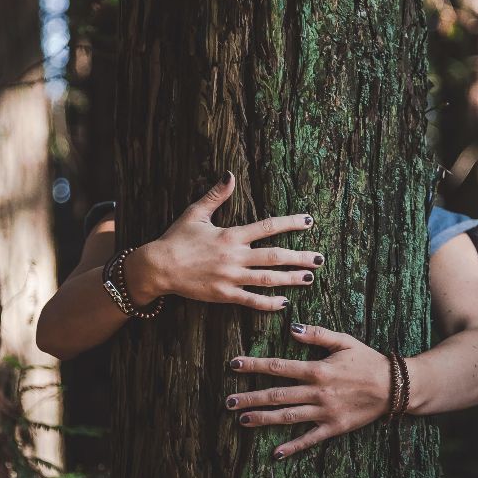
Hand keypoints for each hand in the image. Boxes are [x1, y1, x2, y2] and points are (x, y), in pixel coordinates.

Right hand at [125, 171, 323, 311]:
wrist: (158, 267)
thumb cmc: (176, 239)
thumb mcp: (195, 213)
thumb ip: (216, 195)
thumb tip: (231, 175)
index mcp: (231, 236)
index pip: (267, 227)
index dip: (290, 223)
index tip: (308, 221)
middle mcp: (235, 257)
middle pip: (274, 256)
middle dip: (299, 257)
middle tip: (319, 259)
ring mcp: (231, 278)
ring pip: (267, 279)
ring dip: (290, 279)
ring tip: (309, 278)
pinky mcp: (224, 295)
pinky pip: (251, 301)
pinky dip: (268, 303)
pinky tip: (284, 303)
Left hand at [226, 323, 391, 458]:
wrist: (395, 387)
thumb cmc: (368, 361)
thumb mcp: (345, 341)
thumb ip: (318, 335)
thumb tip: (292, 328)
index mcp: (317, 370)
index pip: (279, 367)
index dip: (255, 365)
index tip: (234, 365)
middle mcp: (317, 392)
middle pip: (277, 395)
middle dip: (251, 397)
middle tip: (228, 401)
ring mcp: (325, 412)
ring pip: (288, 417)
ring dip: (264, 419)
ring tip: (242, 420)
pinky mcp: (334, 427)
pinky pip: (310, 439)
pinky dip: (293, 447)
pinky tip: (276, 453)